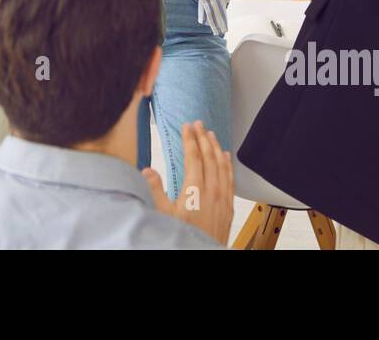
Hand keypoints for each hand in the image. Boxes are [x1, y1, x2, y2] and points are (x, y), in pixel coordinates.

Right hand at [142, 121, 233, 244]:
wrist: (202, 254)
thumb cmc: (183, 237)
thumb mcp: (163, 216)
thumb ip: (155, 191)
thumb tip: (147, 170)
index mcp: (194, 190)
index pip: (193, 157)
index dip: (190, 139)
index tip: (187, 126)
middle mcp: (211, 191)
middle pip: (208, 157)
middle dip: (203, 137)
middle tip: (198, 123)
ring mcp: (222, 198)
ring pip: (221, 165)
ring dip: (215, 147)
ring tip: (211, 134)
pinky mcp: (228, 206)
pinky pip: (230, 179)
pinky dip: (228, 164)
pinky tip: (226, 157)